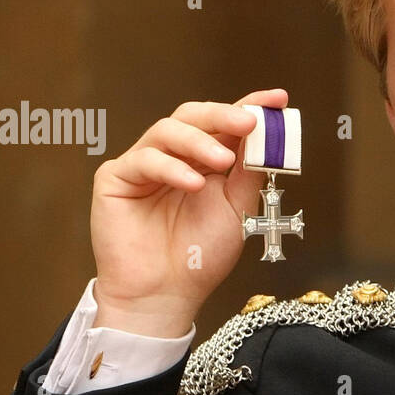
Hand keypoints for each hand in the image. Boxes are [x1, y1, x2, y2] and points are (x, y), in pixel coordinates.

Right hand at [89, 90, 286, 335]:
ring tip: (223, 161)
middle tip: (249, 122)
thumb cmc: (199, 257)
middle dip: (223, 115)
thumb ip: (248, 172)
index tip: (278, 100)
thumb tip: (267, 134)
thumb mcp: (236, 210)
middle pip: (193, 116)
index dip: (250, 107)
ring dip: (199, 141)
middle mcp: (173, 156)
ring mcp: (143, 165)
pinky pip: (143, 160)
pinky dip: (171, 167)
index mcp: (204, 162)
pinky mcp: (115, 178)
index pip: (225, 124)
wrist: (166, 295)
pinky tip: (193, 184)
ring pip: (167, 130)